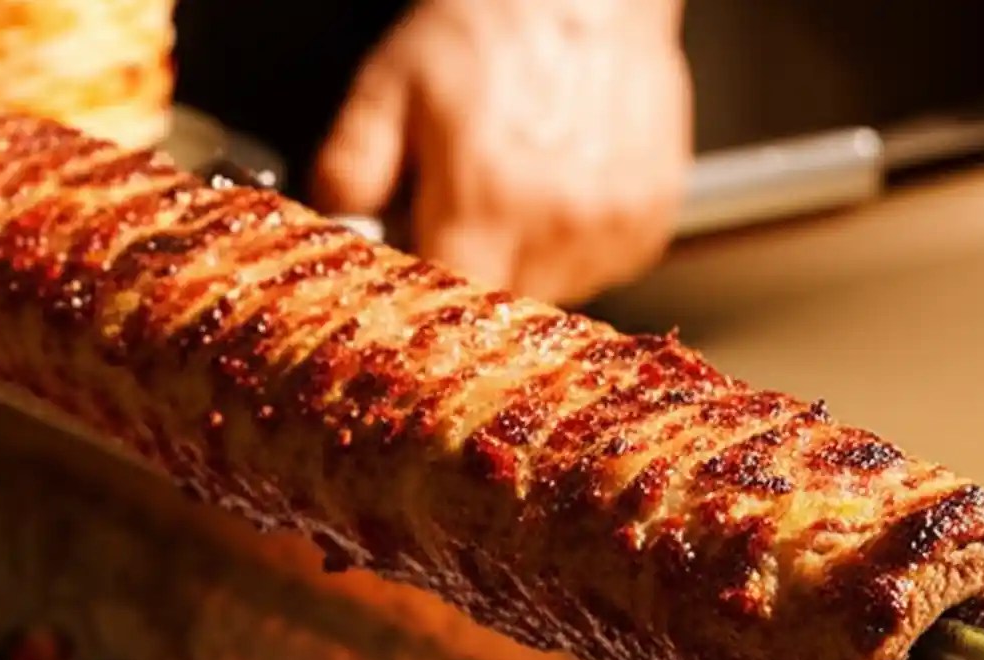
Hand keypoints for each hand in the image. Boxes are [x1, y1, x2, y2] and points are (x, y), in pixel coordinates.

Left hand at [313, 0, 691, 305]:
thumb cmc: (488, 26)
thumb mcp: (389, 85)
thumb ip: (350, 168)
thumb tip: (336, 231)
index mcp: (487, 198)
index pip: (449, 309)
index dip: (424, 303)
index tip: (415, 276)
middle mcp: (557, 222)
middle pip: (499, 308)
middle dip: (472, 277)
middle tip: (460, 218)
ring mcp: (610, 225)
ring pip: (551, 294)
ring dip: (522, 265)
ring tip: (512, 193)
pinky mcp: (647, 222)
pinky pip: (598, 270)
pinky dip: (571, 248)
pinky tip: (557, 190)